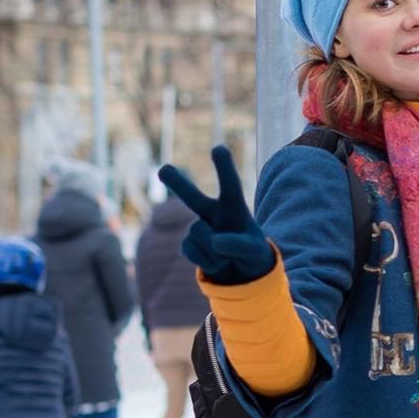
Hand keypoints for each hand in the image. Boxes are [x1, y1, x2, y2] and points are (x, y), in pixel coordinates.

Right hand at [159, 146, 274, 285]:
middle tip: (163, 170)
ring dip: (215, 250)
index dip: (224, 167)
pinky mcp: (188, 244)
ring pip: (198, 232)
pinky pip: (191, 250)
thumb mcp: (255, 250)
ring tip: (227, 256)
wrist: (240, 268)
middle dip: (177, 184)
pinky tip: (216, 262)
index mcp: (233, 205)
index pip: (230, 184)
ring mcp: (198, 227)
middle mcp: (213, 211)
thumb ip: (240, 245)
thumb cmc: (252, 251)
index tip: (218, 149)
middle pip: (192, 196)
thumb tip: (214, 241)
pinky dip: (207, 262)